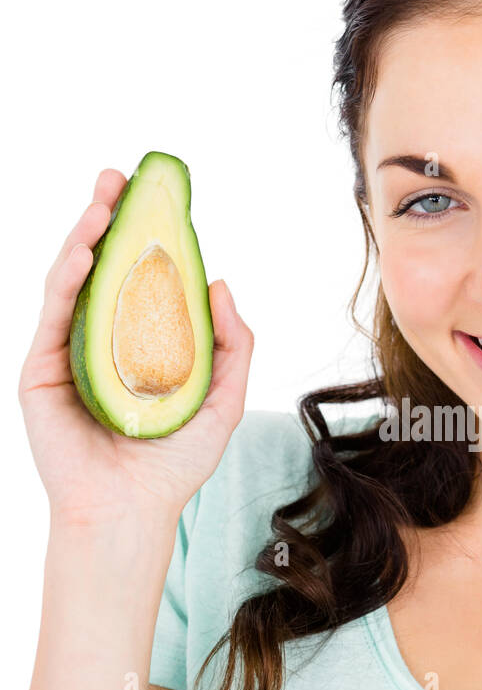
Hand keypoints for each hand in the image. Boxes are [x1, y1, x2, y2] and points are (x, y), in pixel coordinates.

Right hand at [19, 168, 254, 526]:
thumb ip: (232, 343)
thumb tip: (221, 282)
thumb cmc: (174, 464)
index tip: (156, 197)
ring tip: (102, 203)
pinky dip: (66, 280)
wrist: (132, 512)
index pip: (138, 277)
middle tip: (119, 178)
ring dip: (83, 237)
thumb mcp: (223, 398)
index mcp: (138, 343)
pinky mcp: (41, 371)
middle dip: (106, 218)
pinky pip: (52, 314)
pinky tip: (84, 254)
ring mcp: (68, 353)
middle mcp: (100, 341)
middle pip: (99, 267)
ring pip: (70, 281)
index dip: (143, 235)